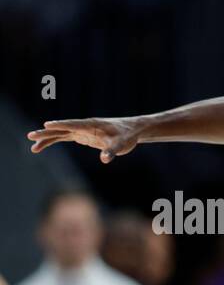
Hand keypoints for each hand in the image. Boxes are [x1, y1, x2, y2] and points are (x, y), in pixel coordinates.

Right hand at [27, 117, 143, 162]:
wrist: (130, 130)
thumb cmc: (126, 135)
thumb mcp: (122, 144)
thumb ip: (112, 151)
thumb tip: (105, 160)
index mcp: (91, 124)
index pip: (73, 124)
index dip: (61, 125)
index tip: (47, 124)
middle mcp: (83, 126)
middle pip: (62, 129)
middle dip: (46, 133)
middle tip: (31, 136)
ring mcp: (81, 130)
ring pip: (60, 134)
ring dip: (46, 139)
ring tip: (33, 147)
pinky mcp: (82, 136)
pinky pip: (64, 138)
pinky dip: (53, 141)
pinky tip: (42, 146)